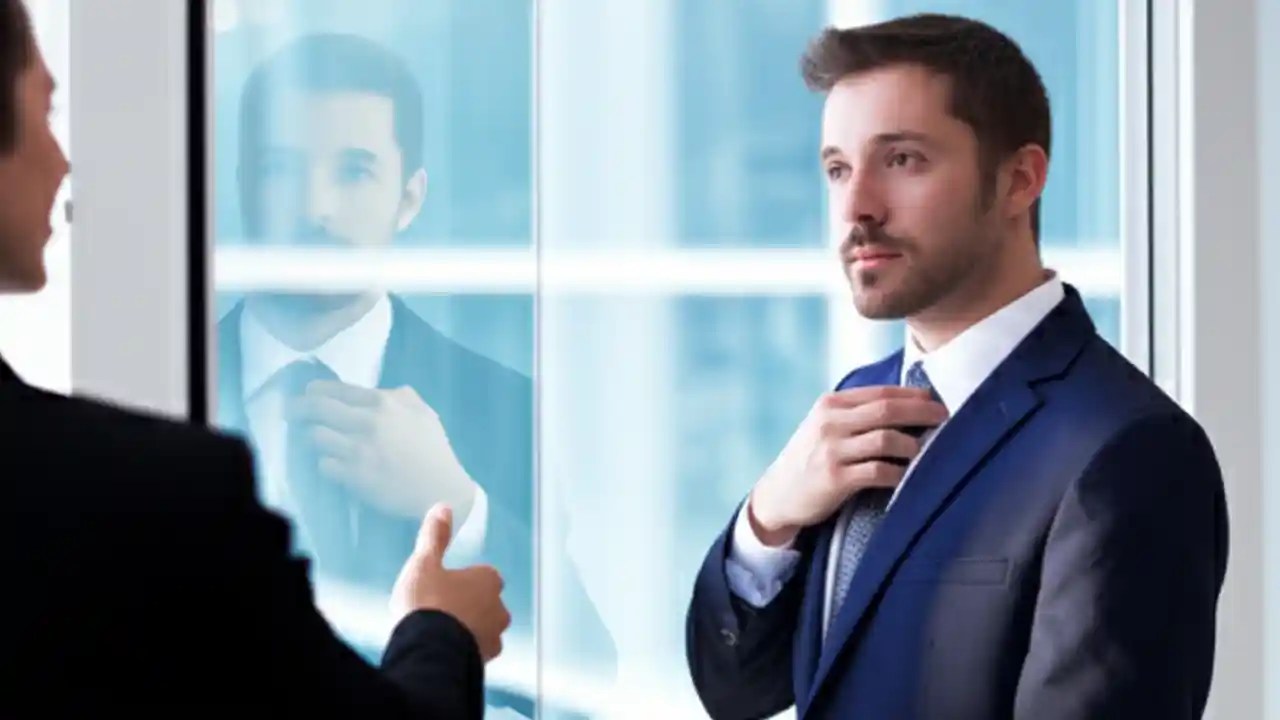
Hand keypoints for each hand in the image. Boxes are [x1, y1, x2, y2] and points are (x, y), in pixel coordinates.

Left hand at [288, 382, 476, 520]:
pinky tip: (332, 465)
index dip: (314, 391)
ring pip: (315, 436)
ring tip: (315, 442)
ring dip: (312, 439)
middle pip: (316, 408)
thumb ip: (403, 396)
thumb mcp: (425, 413)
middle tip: (291, 414)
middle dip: (298, 409)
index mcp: (383, 403)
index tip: (306, 395)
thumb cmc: (434, 451)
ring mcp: (358, 450)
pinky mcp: (354, 476)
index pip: (335, 389)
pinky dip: (325, 464)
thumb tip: (382, 391)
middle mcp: (367, 422)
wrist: (441, 490)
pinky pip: (323, 465)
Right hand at [391, 503, 510, 662]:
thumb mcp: (424, 563)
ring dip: (466, 630)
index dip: (464, 580)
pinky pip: (473, 653)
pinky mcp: (484, 664)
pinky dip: (462, 651)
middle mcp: (499, 609)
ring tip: (437, 633)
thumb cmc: (427, 603)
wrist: (429, 652)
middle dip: (468, 606)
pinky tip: (441, 651)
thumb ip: (434, 536)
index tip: (445, 585)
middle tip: (439, 610)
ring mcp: (493, 638)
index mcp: (489, 581)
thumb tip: (443, 508)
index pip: (483, 575)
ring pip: (482, 630)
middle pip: (486, 603)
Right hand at [748, 386, 947, 546]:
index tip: (936, 400)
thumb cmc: (810, 457)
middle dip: (922, 412)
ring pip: (886, 439)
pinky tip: (907, 476)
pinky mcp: (835, 478)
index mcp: (830, 404)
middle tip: (945, 418)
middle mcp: (830, 423)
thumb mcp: (825, 426)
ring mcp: (832, 450)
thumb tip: (908, 404)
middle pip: (887, 410)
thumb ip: (856, 413)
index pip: (881, 393)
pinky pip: (878, 471)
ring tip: (926, 452)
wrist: (778, 494)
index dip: (914, 395)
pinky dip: (899, 473)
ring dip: (913, 445)